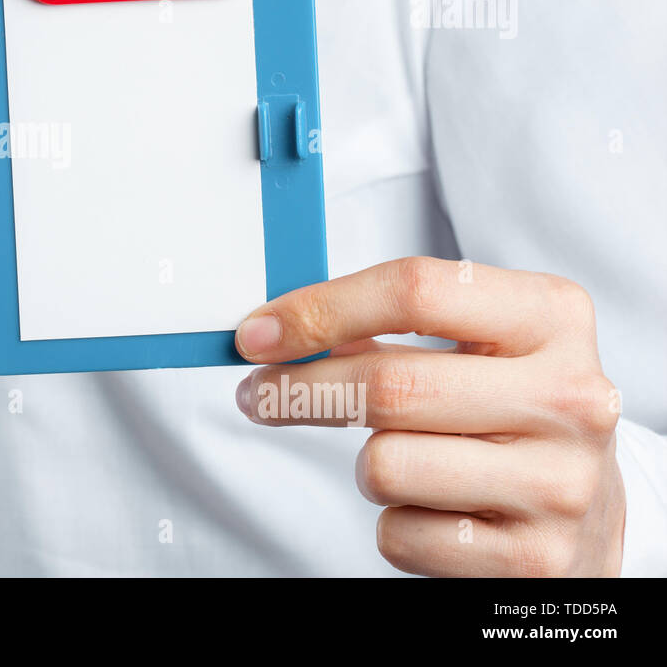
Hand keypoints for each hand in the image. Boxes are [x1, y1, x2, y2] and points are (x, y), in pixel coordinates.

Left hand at [234, 257, 625, 576]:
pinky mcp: (533, 558)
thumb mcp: (479, 345)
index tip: (259, 334)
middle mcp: (569, 396)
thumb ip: (389, 324)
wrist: (590, 510)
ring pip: (385, 464)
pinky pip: (401, 533)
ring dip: (367, 466)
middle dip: (299, 389)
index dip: (319, 310)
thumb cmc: (511, 409)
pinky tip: (435, 509)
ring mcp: (557, 482)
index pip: (413, 290)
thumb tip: (277, 329)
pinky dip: (396, 523)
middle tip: (259, 394)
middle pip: (389, 382)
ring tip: (403, 461)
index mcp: (552, 317)